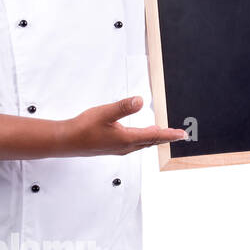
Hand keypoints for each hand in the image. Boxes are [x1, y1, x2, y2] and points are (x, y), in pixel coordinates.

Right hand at [61, 96, 186, 156]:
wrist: (67, 141)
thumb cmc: (83, 128)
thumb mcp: (105, 113)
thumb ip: (124, 107)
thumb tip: (141, 101)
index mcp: (126, 139)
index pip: (154, 136)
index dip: (169, 135)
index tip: (182, 135)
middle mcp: (125, 146)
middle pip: (150, 142)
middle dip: (164, 137)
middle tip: (176, 135)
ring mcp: (118, 148)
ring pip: (141, 143)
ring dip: (152, 139)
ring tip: (161, 134)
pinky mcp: (111, 147)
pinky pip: (132, 144)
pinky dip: (141, 139)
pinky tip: (137, 136)